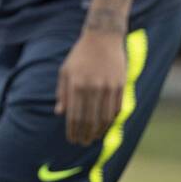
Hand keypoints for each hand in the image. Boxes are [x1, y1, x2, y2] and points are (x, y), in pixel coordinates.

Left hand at [55, 29, 126, 144]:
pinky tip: (105, 126)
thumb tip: (60, 113)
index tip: (71, 139)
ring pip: (104, 117)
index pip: (74, 115)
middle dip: (85, 134)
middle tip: (82, 143)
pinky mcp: (120, 86)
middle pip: (89, 119)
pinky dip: (111, 121)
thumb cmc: (80, 56)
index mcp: (76, 85)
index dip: (73, 130)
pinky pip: (116, 109)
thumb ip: (62, 93)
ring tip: (93, 138)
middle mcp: (92, 88)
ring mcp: (108, 87)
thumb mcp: (65, 71)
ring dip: (98, 131)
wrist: (103, 38)